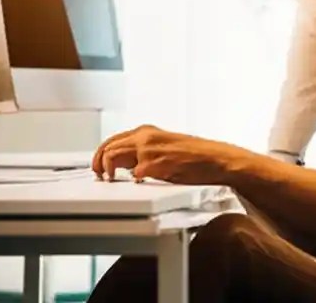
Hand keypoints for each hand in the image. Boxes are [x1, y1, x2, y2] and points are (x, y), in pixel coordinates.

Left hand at [92, 124, 242, 184]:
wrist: (217, 159)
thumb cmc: (197, 156)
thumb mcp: (166, 146)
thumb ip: (145, 151)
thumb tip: (126, 164)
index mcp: (148, 131)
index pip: (112, 139)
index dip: (100, 154)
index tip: (98, 166)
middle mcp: (146, 137)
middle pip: (107, 146)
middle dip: (98, 162)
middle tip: (99, 176)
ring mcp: (149, 150)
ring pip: (111, 157)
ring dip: (107, 171)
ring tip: (112, 182)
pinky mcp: (154, 165)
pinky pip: (131, 174)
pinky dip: (130, 181)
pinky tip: (138, 185)